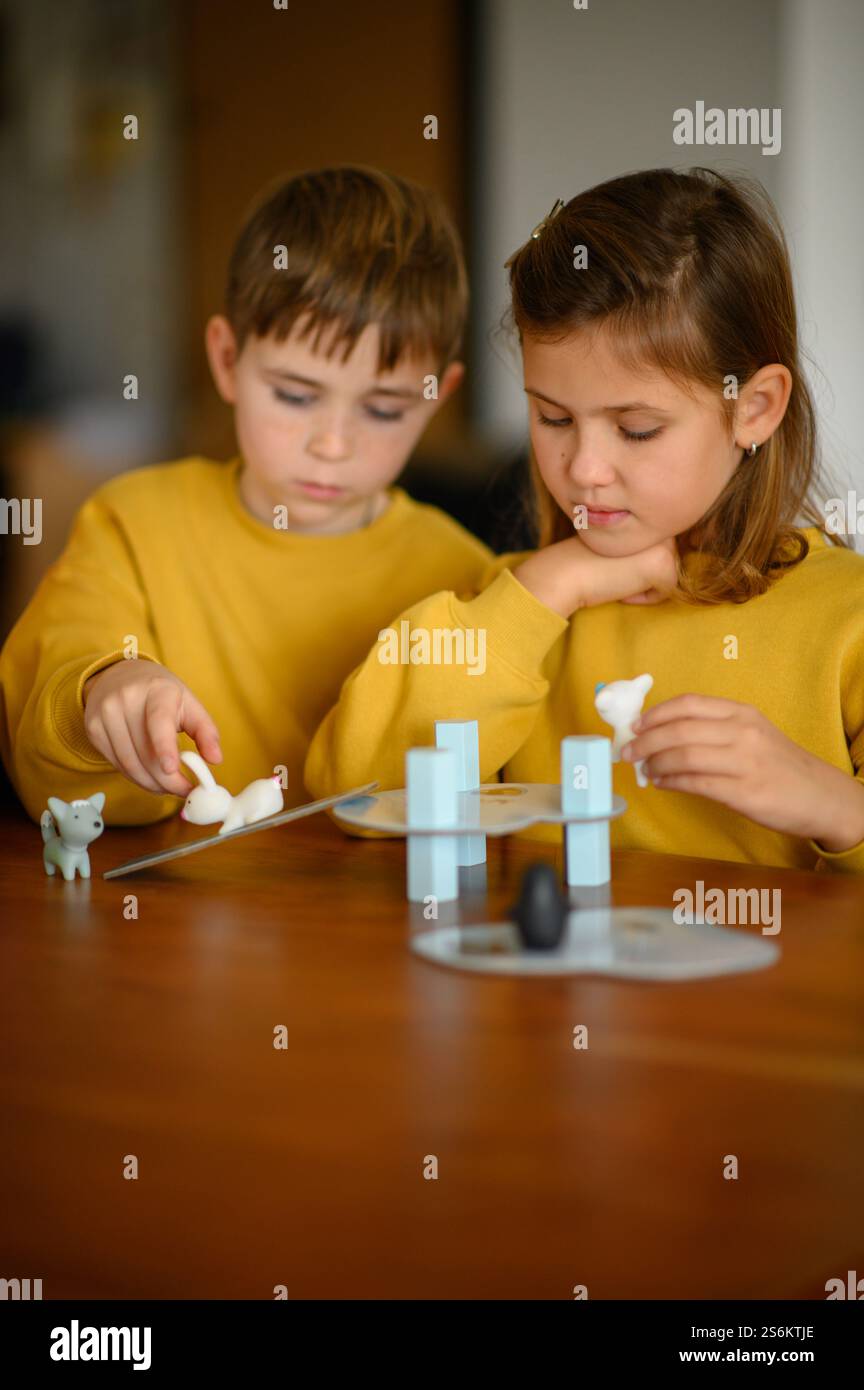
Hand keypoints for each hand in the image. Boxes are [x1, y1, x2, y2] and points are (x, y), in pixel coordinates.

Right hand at [83, 660, 221, 795]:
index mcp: (157, 690)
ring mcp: (106, 714)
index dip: (164, 747)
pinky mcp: (93, 728)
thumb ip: (206, 731)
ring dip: (151, 783)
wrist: (119, 676)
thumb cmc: (161, 693)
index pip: (158, 721)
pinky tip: (148, 777)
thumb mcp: (188, 703)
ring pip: (129, 763)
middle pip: (145, 752)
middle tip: (183, 791)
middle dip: (167, 780)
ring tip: (167, 787)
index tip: (172, 769)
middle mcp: (126, 699)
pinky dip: (134, 777)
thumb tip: (215, 759)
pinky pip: (116, 763)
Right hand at [513, 534, 678, 618]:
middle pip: (667, 561)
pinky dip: (642, 597)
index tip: (613, 560)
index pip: (660, 548)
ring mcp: (664, 542)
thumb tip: (662, 557)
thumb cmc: (586, 560)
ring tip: (617, 574)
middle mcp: (660, 523)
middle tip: (614, 568)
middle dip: (643, 573)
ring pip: (668, 576)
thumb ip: (640, 542)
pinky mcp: (663, 564)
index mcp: (648, 513)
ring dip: (643, 584)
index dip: (637, 562)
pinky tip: (620, 584)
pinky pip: (665, 592)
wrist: (567, 571)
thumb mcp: (618, 543)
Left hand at [623, 694, 863, 847]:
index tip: (635, 725)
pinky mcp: (743, 793)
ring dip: (655, 764)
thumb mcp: (752, 733)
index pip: (688, 704)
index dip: (655, 714)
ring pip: (683, 757)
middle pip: (679, 730)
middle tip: (628, 752)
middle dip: (646, 741)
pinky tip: (661, 784)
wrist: (819, 795)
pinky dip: (671, 783)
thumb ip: (713, 729)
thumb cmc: (778, 764)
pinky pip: (695, 784)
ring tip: (644, 770)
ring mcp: (744, 763)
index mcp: (741, 713)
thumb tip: (662, 735)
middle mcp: (742, 733)